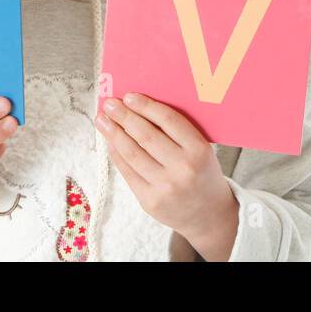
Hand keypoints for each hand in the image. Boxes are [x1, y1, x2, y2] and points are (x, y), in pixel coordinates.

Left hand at [95, 92, 238, 260]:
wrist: (208, 215)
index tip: (129, 96)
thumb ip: (178, 132)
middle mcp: (182, 169)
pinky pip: (127, 172)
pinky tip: (110, 142)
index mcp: (199, 151)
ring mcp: (165, 187)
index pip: (168, 120)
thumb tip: (139, 108)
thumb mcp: (202, 150)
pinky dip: (116, 154)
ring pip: (132, 153)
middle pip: (146, 136)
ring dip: (113, 133)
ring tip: (102, 120)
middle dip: (123, 116)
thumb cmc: (202, 174)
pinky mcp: (149, 201)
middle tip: (109, 104)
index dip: (146, 106)